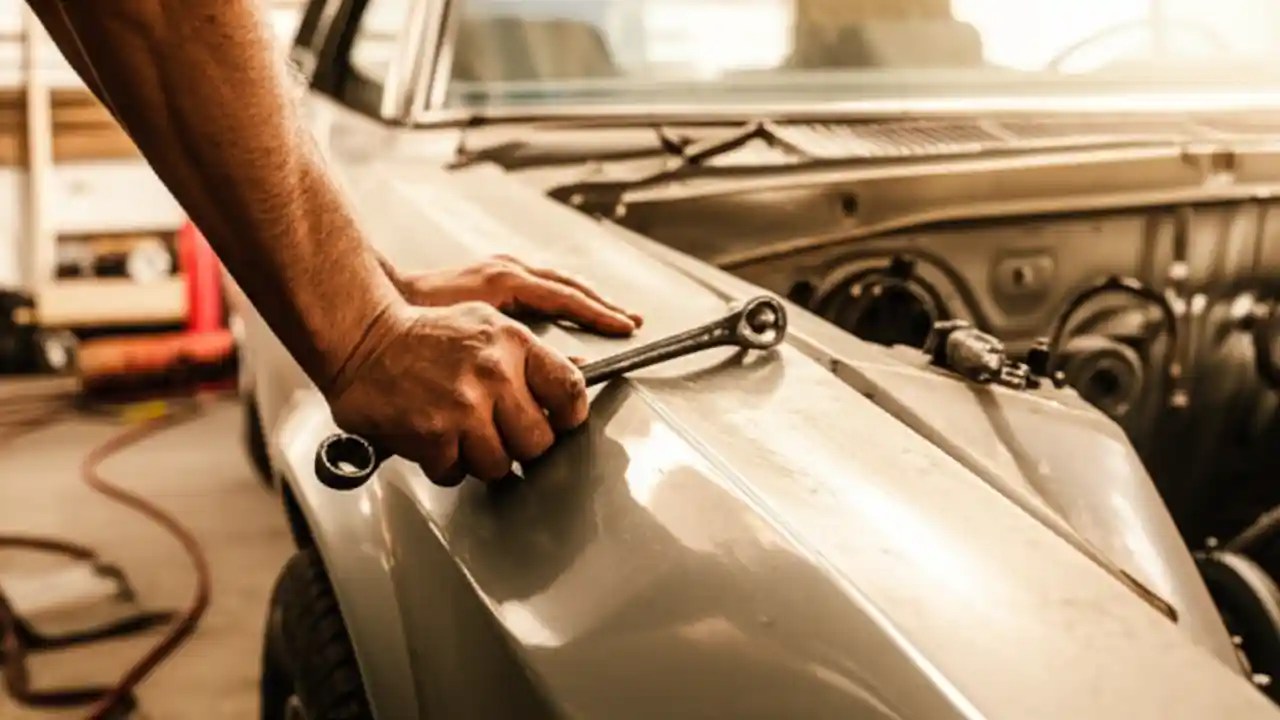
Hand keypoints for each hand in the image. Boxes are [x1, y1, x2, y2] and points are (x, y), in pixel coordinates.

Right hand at [326, 302, 586, 484]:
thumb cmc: (424, 334)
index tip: (558, 423)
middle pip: (538, 442)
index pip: (570, 390)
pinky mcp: (433, 435)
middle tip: (501, 432)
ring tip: (463, 435)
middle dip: (521, 445)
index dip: (568, 416)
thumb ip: (528, 354)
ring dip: (481, 459)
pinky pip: (456, 472)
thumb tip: (574, 379)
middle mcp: (493, 374)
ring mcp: (463, 407)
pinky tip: (435, 439)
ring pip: (500, 465)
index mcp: (513, 343)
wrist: (362, 337)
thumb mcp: (486, 324)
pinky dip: (445, 464)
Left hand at [392, 255, 642, 335]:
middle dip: (600, 304)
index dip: (599, 314)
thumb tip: (568, 366)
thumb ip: (520, 355)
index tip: (625, 327)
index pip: (566, 296)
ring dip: (584, 298)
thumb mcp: (471, 343)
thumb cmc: (414, 322)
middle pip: (567, 285)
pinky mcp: (488, 279)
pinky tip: (568, 313)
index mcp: (504, 281)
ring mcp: (497, 272)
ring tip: (610, 315)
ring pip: (554, 282)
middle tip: (630, 321)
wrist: (374, 302)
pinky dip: (561, 297)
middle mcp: (505, 271)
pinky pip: (537, 285)